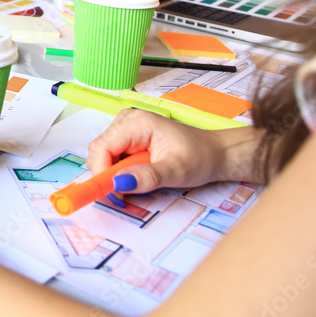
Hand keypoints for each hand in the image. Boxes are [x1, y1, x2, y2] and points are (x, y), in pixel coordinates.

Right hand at [86, 109, 260, 195]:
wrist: (216, 153)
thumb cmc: (201, 157)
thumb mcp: (177, 170)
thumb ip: (147, 177)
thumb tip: (118, 183)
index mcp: (137, 123)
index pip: (101, 148)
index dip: (102, 173)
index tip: (112, 195)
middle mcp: (127, 121)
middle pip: (99, 152)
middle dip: (108, 176)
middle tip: (125, 195)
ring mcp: (126, 128)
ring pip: (103, 156)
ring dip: (114, 175)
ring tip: (138, 183)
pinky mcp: (128, 138)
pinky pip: (112, 157)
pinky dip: (120, 171)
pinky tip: (137, 176)